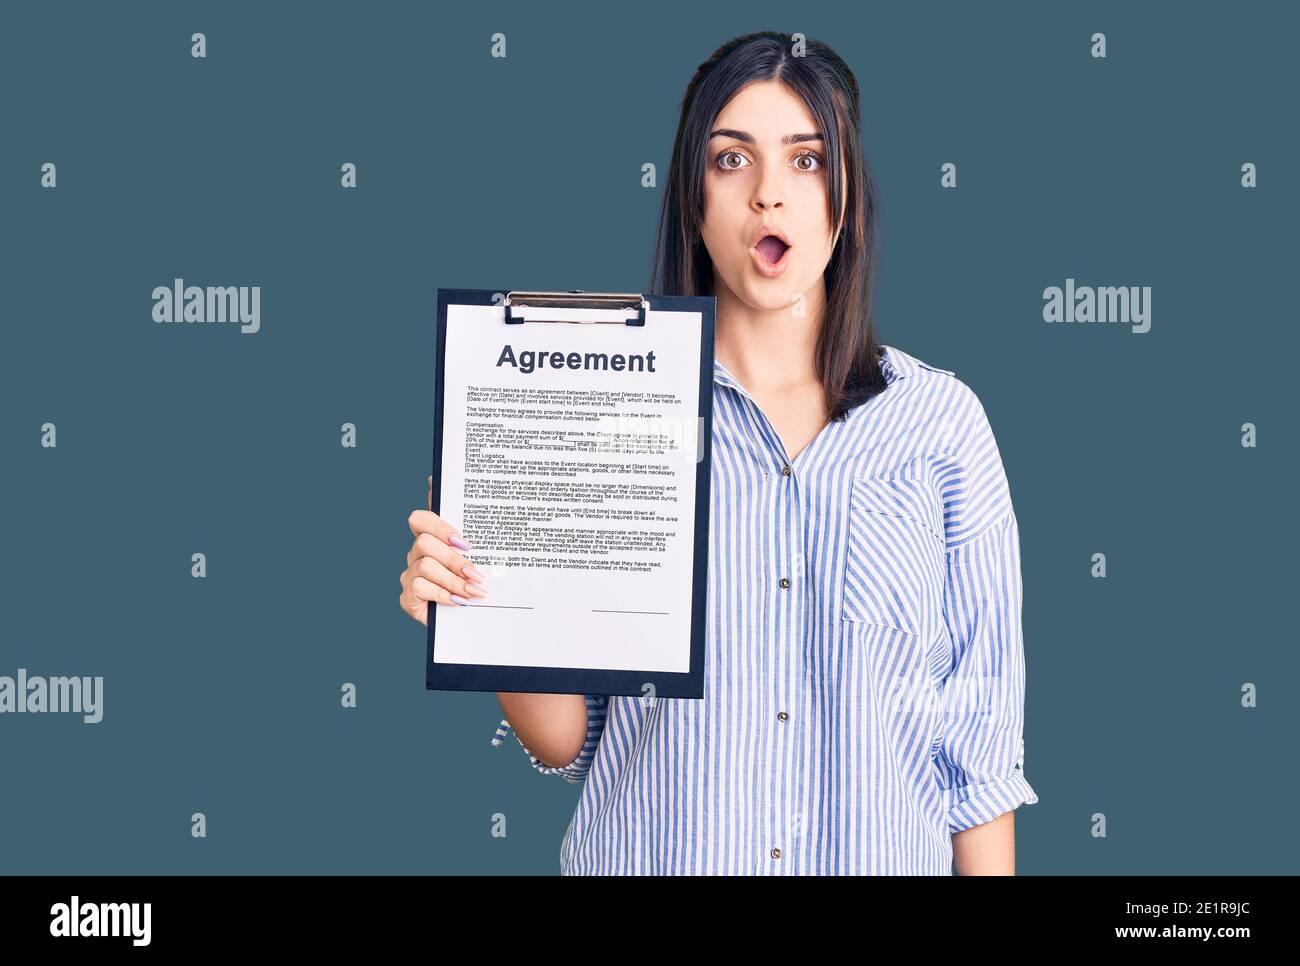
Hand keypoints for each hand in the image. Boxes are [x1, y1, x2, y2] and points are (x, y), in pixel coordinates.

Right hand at [398, 475, 487, 624]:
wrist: (469, 621)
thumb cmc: (474, 585)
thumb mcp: (479, 560)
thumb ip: (474, 537)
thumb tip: (474, 508)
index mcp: (432, 540)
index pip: (420, 519)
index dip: (440, 526)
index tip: (464, 541)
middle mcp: (417, 555)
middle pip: (424, 542)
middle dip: (453, 558)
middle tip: (476, 573)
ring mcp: (410, 575)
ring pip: (424, 565)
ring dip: (453, 579)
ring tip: (474, 590)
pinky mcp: (408, 597)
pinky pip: (419, 587)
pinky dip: (442, 594)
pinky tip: (458, 601)